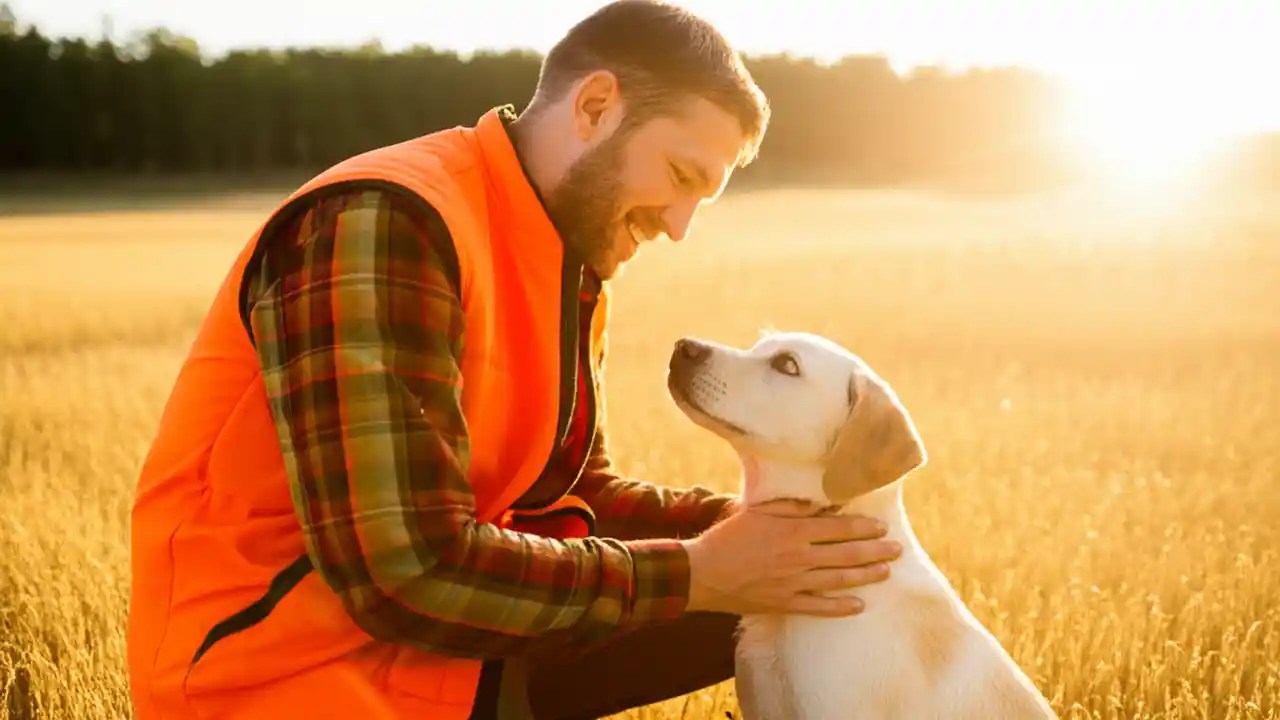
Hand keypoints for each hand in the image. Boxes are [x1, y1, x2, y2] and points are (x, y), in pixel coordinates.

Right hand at [680, 500, 901, 616]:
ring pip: (839, 580)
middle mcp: (798, 556)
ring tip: (886, 573)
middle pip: (847, 554)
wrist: (702, 573)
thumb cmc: (728, 537)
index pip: (839, 528)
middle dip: (875, 551)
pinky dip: (841, 607)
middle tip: (897, 550)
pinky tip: (859, 605)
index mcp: (793, 530)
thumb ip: (790, 507)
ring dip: (866, 576)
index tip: (882, 527)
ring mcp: (793, 582)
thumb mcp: (758, 511)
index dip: (865, 527)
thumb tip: (820, 504)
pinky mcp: (784, 603)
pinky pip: (819, 607)